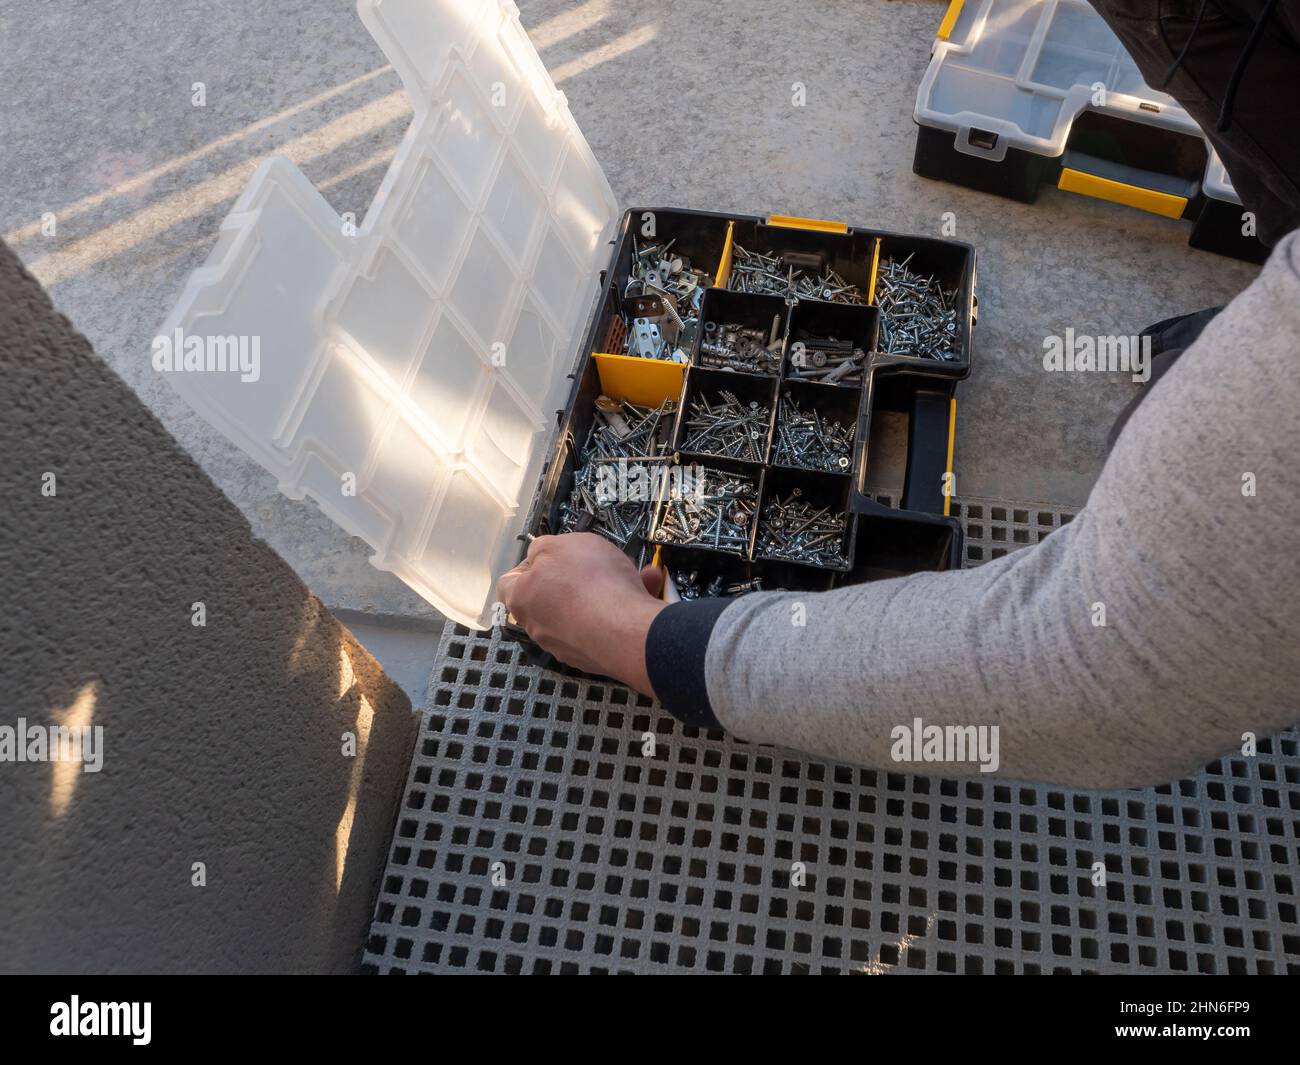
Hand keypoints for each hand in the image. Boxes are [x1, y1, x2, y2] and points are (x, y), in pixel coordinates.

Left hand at [496, 533, 666, 695]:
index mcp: (522, 599)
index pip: (509, 584)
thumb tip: (539, 556)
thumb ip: (543, 548)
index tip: (546, 557)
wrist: (626, 630)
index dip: (526, 567)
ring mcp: (568, 647)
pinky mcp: (598, 658)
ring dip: (605, 591)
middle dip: (573, 578)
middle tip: (593, 563)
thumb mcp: (560, 544)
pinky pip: (607, 626)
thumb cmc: (589, 581)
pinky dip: (622, 608)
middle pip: (550, 598)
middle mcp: (540, 628)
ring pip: (585, 611)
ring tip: (631, 573)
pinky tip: (645, 589)